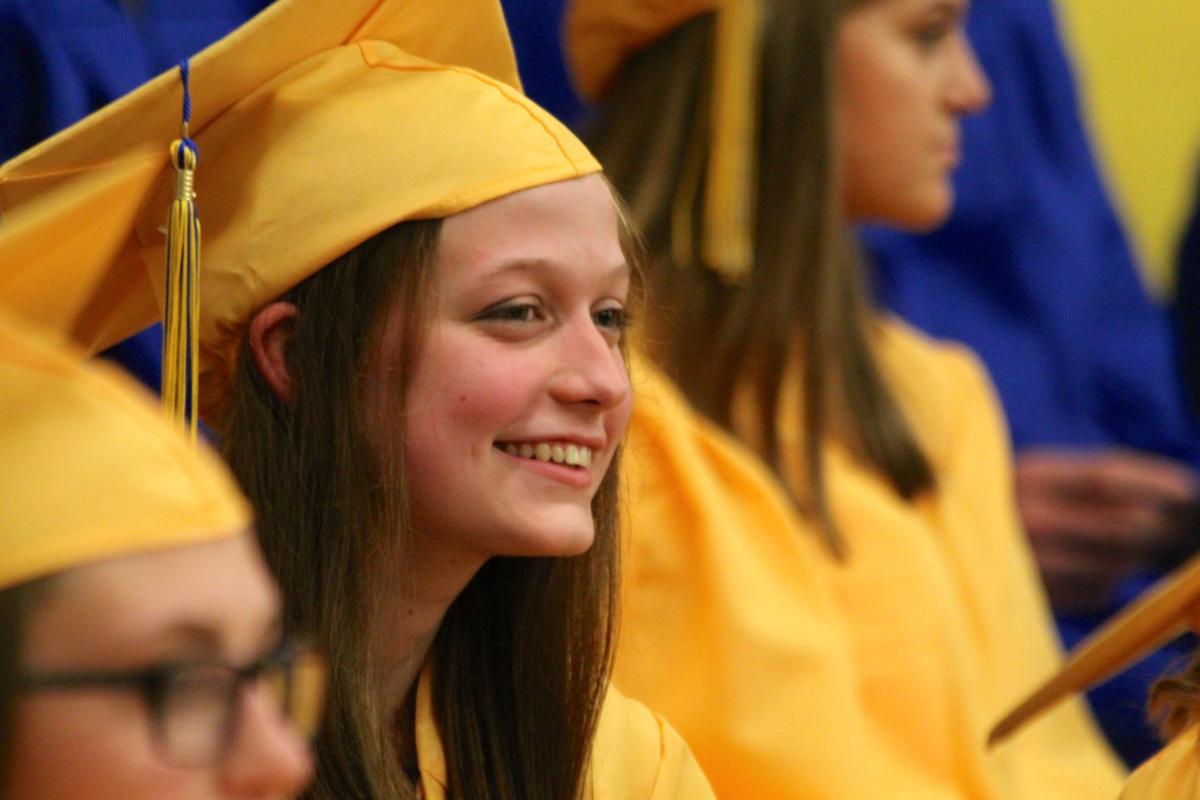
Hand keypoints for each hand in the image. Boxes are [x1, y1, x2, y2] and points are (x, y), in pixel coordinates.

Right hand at [1015, 448, 1199, 614]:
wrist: (936, 543)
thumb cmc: (1005, 503)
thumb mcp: (1036, 477)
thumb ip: (1092, 481)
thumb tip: (1174, 495)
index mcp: (1027, 475)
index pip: (1106, 476)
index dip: (1155, 482)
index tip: (1190, 490)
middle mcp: (1027, 517)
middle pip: (1121, 525)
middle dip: (1157, 528)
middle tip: (1173, 529)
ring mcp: (1029, 562)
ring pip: (1114, 565)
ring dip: (1131, 560)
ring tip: (1128, 552)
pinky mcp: (1032, 597)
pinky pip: (1095, 595)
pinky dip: (1106, 585)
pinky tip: (1092, 573)